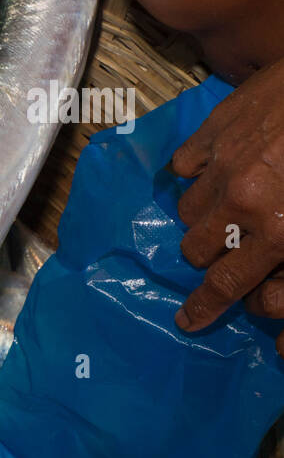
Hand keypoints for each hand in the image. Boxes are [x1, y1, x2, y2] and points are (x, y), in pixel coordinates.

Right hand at [171, 56, 283, 354]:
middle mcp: (240, 202)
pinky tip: (222, 166)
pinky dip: (197, 171)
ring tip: (228, 203)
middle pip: (196, 249)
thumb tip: (281, 326)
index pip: (224, 285)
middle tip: (230, 245)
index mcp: (275, 231)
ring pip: (187, 209)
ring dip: (205, 213)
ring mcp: (221, 164)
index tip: (188, 321)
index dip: (203, 308)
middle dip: (210, 253)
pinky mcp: (213, 130)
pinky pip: (183, 166)